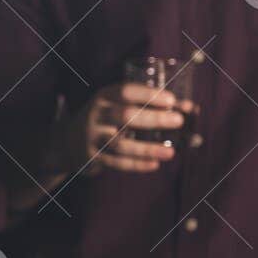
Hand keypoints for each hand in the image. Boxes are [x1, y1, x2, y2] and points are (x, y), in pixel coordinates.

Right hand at [58, 83, 191, 175]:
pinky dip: (136, 165)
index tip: (170, 100)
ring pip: (121, 144)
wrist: (67, 142)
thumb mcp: (118, 106)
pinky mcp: (92, 156)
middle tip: (178, 121)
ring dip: (148, 148)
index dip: (148, 95)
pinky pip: (116, 163)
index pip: (125, 92)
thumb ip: (149, 105)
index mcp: (104, 97)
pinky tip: (154, 165)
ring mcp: (92, 137)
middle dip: (153, 119)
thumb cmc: (105, 119)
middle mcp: (96, 115)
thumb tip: (190, 108)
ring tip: (171, 152)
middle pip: (125, 116)